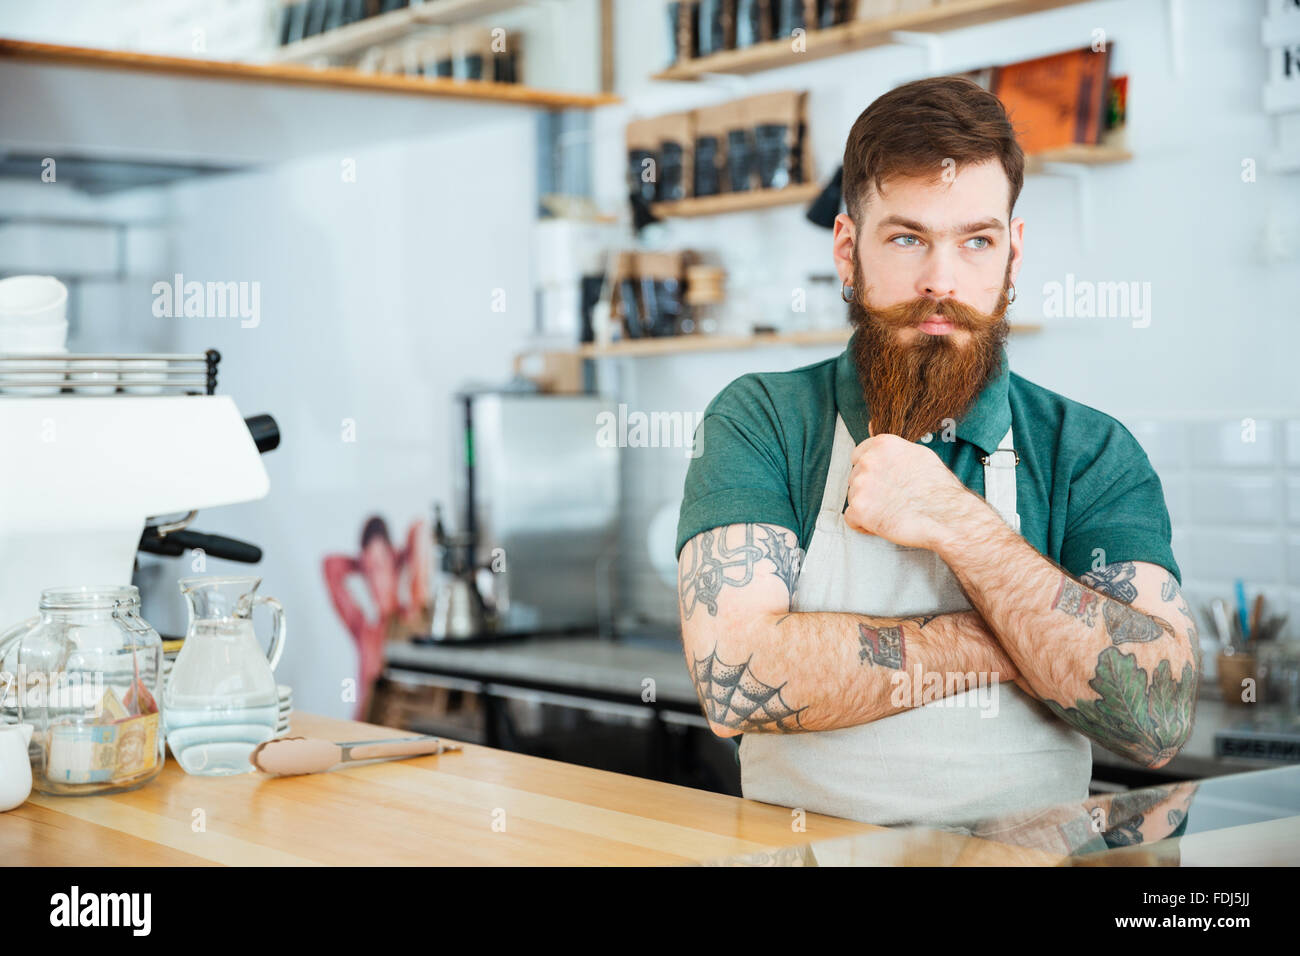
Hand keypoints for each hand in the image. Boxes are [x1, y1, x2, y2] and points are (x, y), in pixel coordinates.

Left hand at [843, 432, 977, 550]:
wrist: (946, 517)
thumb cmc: (938, 489)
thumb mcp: (918, 454)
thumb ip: (892, 447)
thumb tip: (871, 429)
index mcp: (882, 445)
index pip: (859, 455)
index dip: (872, 472)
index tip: (883, 482)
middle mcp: (868, 461)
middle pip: (856, 477)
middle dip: (870, 490)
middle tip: (893, 499)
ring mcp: (861, 485)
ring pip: (854, 497)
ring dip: (868, 507)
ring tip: (892, 511)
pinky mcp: (859, 509)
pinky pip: (851, 518)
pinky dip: (864, 525)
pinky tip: (884, 523)